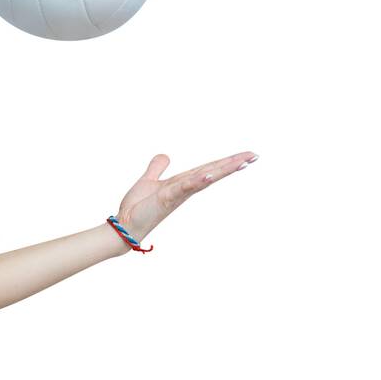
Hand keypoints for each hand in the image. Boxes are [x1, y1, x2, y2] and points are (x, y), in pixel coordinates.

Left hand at [115, 151, 258, 243]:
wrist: (125, 224)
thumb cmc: (138, 207)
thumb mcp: (149, 181)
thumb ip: (157, 168)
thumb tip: (165, 156)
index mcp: (182, 182)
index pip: (208, 168)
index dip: (226, 161)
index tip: (246, 155)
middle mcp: (184, 188)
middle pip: (212, 172)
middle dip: (232, 164)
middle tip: (254, 156)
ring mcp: (178, 194)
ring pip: (204, 178)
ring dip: (222, 170)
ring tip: (242, 161)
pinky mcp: (167, 198)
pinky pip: (184, 187)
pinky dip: (196, 181)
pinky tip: (209, 174)